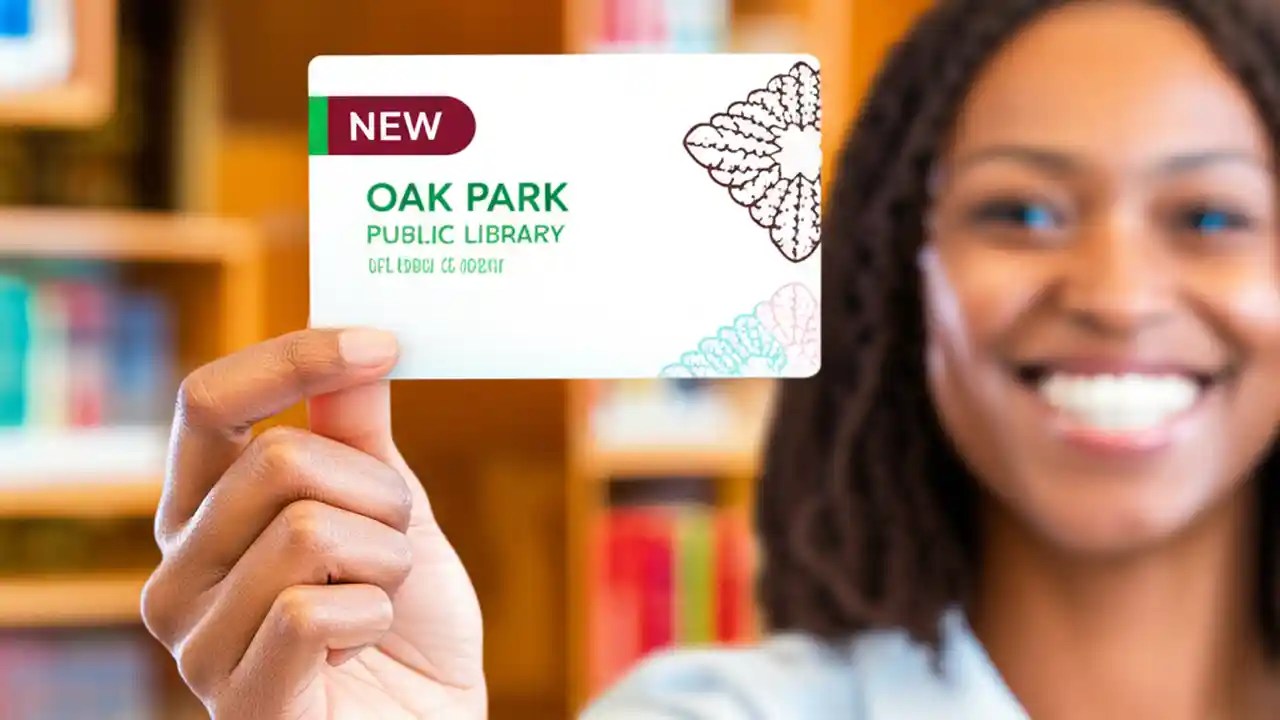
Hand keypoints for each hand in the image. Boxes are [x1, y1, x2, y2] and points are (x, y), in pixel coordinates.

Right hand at [141, 329, 484, 718]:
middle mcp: (178, 572)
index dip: (292, 359)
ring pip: (308, 531)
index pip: (207, 404)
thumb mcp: (389, 508)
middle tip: (393, 541)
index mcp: (202, 513)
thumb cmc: (404, 621)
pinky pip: (315, 611)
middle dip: (378, 492)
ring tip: (379, 600)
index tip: (378, 342)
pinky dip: (374, 618)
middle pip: (278, 459)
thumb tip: (358, 341)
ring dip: (386, 560)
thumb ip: (359, 433)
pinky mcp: (240, 702)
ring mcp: (198, 643)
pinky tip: (363, 649)